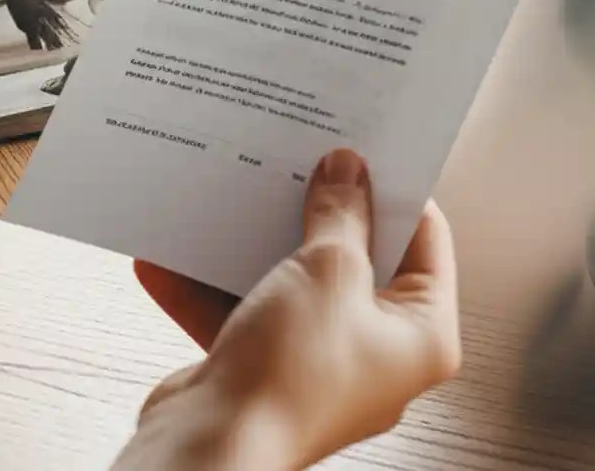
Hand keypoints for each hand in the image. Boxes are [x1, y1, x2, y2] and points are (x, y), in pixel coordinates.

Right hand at [119, 149, 459, 469]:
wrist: (214, 446)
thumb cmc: (291, 376)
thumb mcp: (326, 271)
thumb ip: (339, 215)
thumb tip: (346, 172)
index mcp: (420, 337)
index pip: (425, 245)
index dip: (395, 193)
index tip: (363, 154)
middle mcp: (375, 354)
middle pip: (354, 261)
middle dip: (314, 214)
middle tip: (296, 165)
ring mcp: (315, 363)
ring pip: (289, 285)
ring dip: (251, 247)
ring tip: (230, 199)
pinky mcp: (261, 370)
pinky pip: (239, 314)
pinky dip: (206, 288)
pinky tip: (169, 256)